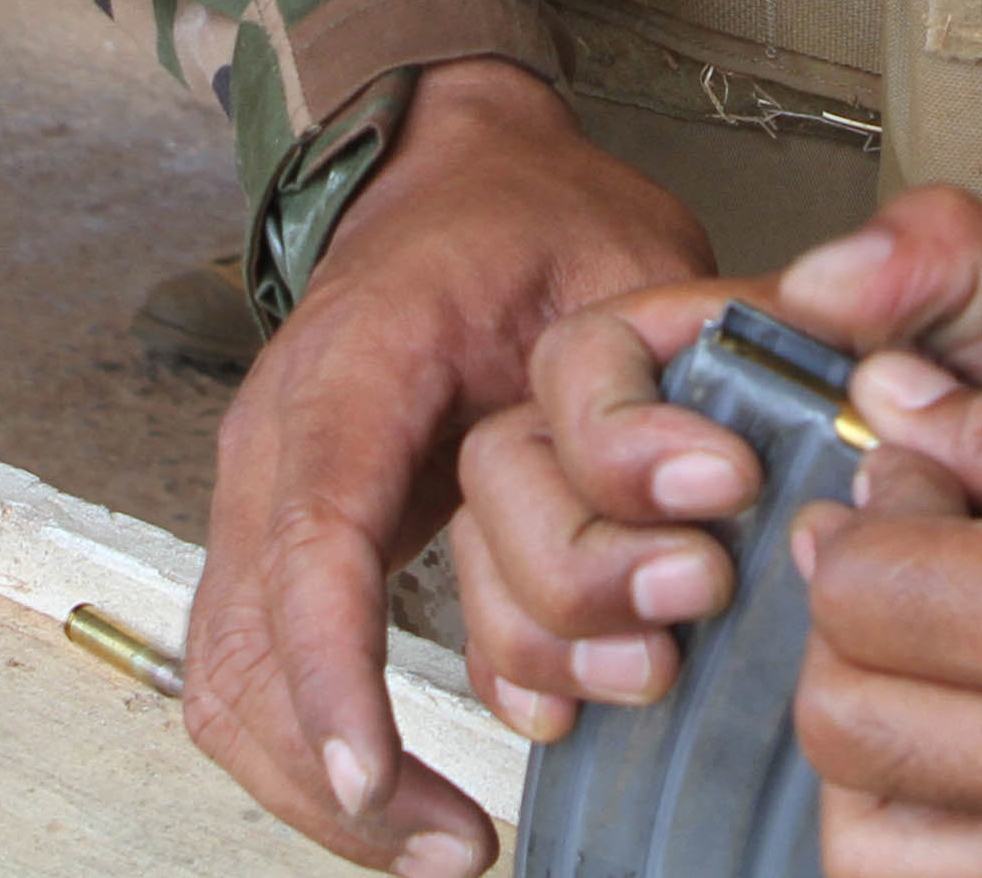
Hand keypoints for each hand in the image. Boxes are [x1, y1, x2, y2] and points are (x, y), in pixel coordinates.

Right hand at [186, 60, 707, 874]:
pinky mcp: (279, 537)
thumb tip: (750, 438)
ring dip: (328, 787)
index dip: (336, 672)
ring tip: (452, 847)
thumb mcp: (630, 261)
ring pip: (231, 680)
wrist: (452, 172)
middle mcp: (280, 435)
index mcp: (355, 362)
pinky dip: (319, 752)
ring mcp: (262, 491)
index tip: (385, 780)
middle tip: (463, 848)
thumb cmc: (533, 220)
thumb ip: (688, 358)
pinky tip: (413, 805)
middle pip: (245, 644)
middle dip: (341, 773)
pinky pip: (256, 670)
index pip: (315, 535)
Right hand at [455, 189, 981, 736]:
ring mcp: (635, 531)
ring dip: (551, 622)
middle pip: (511, 466)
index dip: (618, 426)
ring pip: (501, 558)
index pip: (587, 358)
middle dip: (575, 542)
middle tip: (697, 589)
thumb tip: (825, 279)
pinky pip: (522, 646)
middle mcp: (658, 434)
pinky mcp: (640, 622)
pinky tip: (589, 714)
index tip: (721, 481)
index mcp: (721, 349)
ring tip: (660, 671)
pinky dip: (533, 682)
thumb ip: (943, 259)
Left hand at [792, 292, 981, 876]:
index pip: (856, 590)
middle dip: (859, 621)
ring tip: (957, 651)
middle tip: (936, 546)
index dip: (876, 503)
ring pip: (886, 849)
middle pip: (843, 726)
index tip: (930, 466)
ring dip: (885, 745)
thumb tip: (889, 423)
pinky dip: (962, 825)